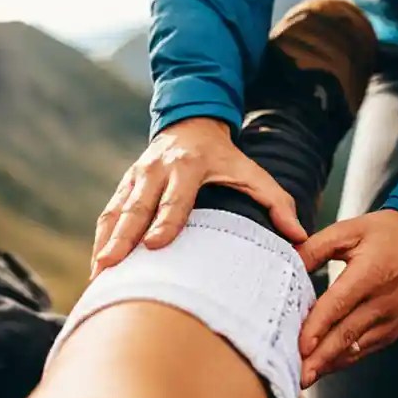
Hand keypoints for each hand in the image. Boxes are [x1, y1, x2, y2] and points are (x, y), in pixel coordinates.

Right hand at [90, 117, 305, 277]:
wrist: (188, 123)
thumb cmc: (223, 156)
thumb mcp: (251, 171)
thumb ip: (276, 201)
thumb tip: (300, 235)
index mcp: (187, 167)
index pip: (175, 198)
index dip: (164, 220)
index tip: (154, 245)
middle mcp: (156, 171)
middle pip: (136, 207)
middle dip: (123, 237)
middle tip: (111, 265)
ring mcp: (136, 177)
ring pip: (116, 211)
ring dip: (105, 242)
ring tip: (98, 274)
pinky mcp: (124, 185)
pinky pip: (109, 213)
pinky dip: (101, 238)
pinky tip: (97, 265)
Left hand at [296, 210, 397, 386]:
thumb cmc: (387, 233)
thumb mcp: (348, 229)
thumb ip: (314, 248)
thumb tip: (287, 262)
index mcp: (369, 275)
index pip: (338, 306)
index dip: (318, 328)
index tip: (300, 347)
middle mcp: (381, 302)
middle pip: (345, 336)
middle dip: (319, 359)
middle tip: (296, 375)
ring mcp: (390, 318)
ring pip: (355, 348)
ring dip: (329, 364)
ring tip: (304, 377)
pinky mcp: (394, 328)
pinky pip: (366, 349)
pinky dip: (344, 359)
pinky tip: (326, 366)